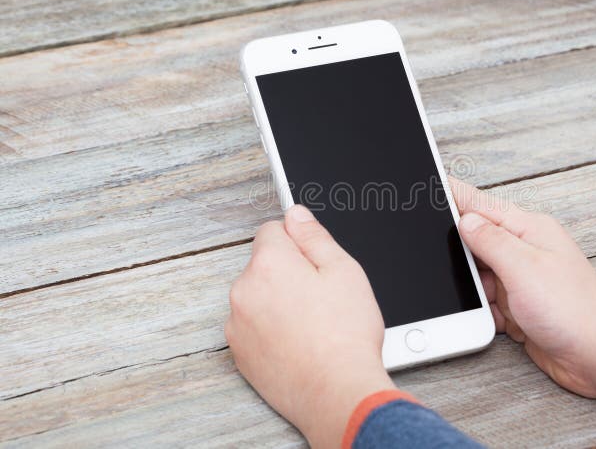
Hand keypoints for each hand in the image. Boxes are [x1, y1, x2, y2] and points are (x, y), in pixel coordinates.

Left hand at [225, 205, 394, 447]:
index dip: (299, 243)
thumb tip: (296, 215)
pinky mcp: (238, 353)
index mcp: (269, 262)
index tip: (315, 264)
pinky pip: (252, 327)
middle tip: (321, 298)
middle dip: (288, 273)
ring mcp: (237, 323)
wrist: (336, 391)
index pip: (273, 230)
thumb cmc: (345, 334)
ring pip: (258, 297)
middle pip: (264, 265)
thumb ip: (314, 236)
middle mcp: (244, 289)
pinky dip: (269, 330)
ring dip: (276, 302)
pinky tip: (298, 343)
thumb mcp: (344, 270)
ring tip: (311, 325)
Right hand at [449, 176, 595, 398]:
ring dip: (474, 287)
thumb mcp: (524, 267)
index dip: (452, 195)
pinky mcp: (518, 306)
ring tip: (489, 299)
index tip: (427, 185)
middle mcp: (524, 250)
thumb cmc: (575, 311)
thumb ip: (490, 241)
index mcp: (528, 229)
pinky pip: (486, 301)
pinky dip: (484, 310)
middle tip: (445, 260)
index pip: (480, 204)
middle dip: (459, 252)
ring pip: (477, 273)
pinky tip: (497, 318)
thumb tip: (465, 220)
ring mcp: (521, 279)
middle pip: (474, 239)